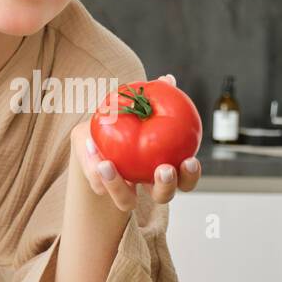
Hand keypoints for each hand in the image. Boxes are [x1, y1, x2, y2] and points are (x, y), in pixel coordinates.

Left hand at [70, 74, 201, 212]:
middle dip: (166, 186)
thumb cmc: (124, 120)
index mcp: (164, 168)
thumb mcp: (137, 105)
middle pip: (163, 196)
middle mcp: (144, 185)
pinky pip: (98, 184)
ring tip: (107, 166)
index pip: (184, 178)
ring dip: (118, 186)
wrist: (96, 136)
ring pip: (126, 202)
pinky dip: (92, 165)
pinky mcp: (99, 187)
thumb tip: (168, 79)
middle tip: (163, 170)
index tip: (190, 160)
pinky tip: (91, 146)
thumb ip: (151, 96)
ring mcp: (122, 190)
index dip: (191, 175)